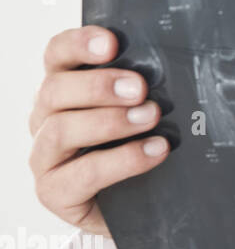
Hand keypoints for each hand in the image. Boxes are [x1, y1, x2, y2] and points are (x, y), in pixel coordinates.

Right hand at [29, 26, 170, 235]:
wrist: (140, 205)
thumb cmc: (137, 145)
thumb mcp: (140, 109)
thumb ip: (141, 88)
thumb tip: (176, 64)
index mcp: (63, 90)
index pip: (56, 56)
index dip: (79, 44)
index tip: (111, 43)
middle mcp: (45, 119)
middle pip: (55, 90)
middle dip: (100, 85)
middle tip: (140, 88)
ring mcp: (45, 156)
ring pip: (62, 129)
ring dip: (110, 121)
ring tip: (152, 117)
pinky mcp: (54, 192)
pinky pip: (82, 174)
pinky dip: (122, 160)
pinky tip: (155, 151)